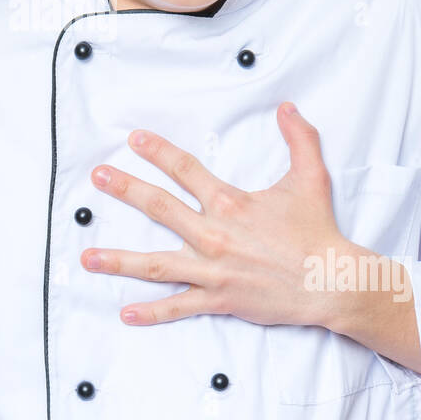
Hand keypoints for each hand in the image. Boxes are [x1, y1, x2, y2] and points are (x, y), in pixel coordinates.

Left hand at [82, 101, 350, 328]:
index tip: (133, 140)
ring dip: (119, 260)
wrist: (332, 281)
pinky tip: (125, 313)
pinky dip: (151, 312)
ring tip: (87, 257)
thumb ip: (299, 138)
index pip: (185, 170)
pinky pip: (179, 306)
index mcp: (230, 203)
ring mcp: (213, 269)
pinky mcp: (219, 298)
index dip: (158, 152)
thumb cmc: (319, 231)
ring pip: (156, 264)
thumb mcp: (311, 177)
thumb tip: (288, 107)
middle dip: (125, 190)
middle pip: (159, 207)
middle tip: (97, 177)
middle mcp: (214, 234)